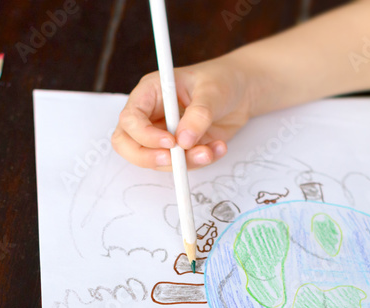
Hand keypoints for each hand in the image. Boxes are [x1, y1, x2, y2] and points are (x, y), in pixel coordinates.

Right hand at [111, 56, 253, 170]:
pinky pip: (179, 165)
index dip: (144, 135)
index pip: (130, 119)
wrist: (242, 92)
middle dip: (147, 158)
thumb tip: (183, 141)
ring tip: (209, 151)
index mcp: (150, 92)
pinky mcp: (178, 149)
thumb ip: (198, 115)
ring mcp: (162, 134)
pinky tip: (217, 148)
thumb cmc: (222, 80)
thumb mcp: (212, 92)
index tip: (170, 142)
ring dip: (183, 162)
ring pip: (155, 159)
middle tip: (174, 159)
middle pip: (127, 144)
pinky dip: (198, 162)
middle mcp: (150, 115)